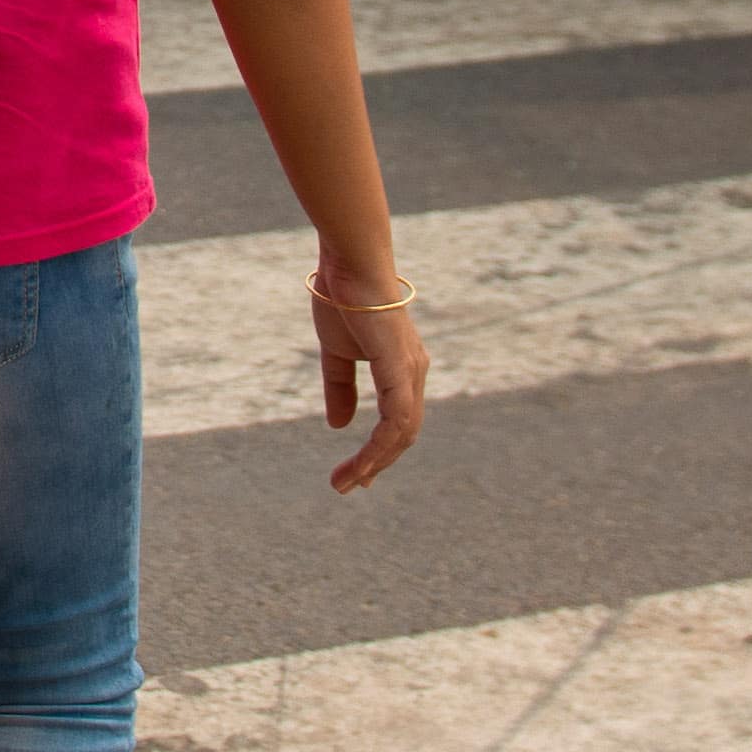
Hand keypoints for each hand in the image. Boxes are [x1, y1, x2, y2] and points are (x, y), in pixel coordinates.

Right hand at [314, 260, 429, 494]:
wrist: (349, 265)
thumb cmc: (344, 299)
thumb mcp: (337, 354)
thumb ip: (340, 389)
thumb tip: (339, 426)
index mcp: (402, 368)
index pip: (398, 421)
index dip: (378, 451)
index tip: (355, 474)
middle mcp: (414, 373)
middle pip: (404, 434)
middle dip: (376, 464)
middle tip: (348, 486)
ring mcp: (411, 372)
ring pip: (402, 433)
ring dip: (375, 462)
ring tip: (348, 482)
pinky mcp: (400, 369)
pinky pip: (397, 420)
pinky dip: (381, 446)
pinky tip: (362, 463)